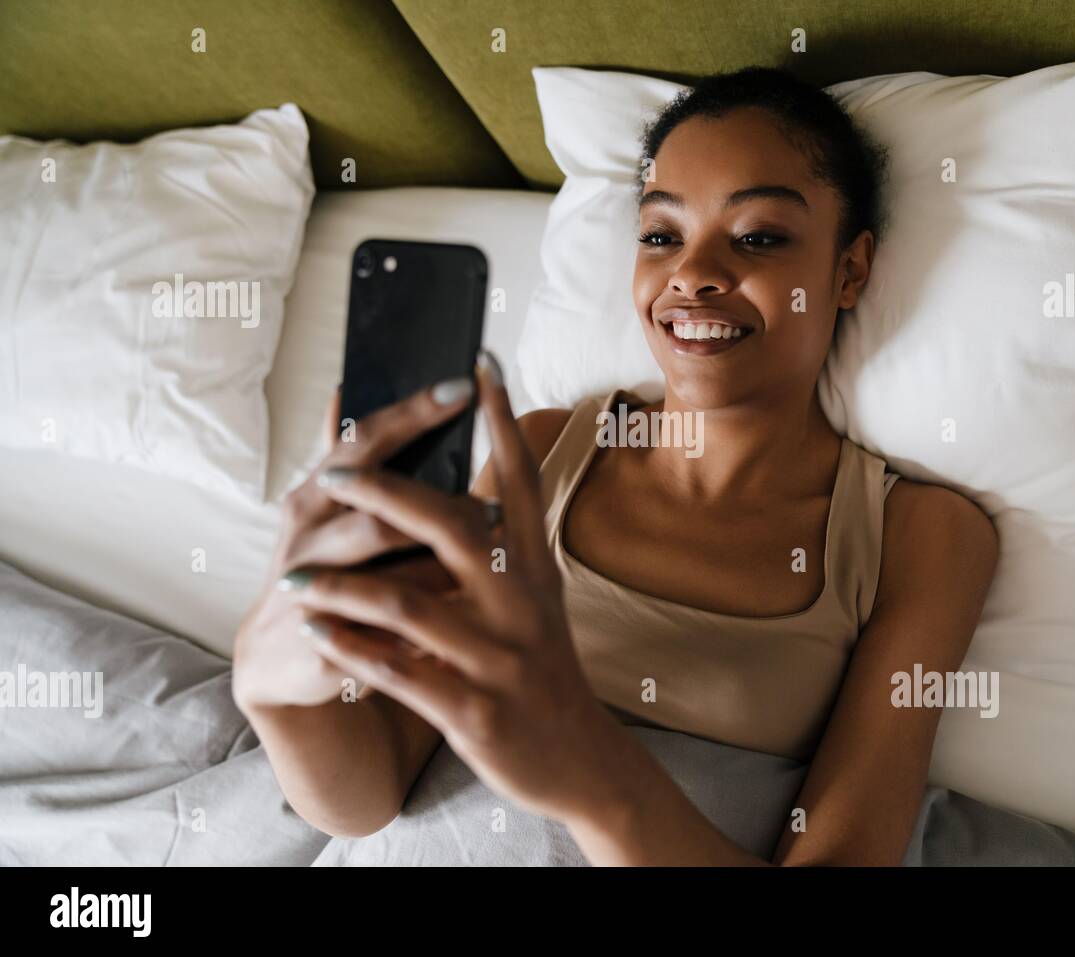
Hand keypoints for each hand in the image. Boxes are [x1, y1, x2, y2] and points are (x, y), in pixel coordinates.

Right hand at [231, 379, 472, 710]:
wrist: (281, 658)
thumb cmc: (326, 570)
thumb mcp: (328, 512)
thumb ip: (347, 458)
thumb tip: (346, 388)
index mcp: (318, 493)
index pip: (367, 438)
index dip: (414, 412)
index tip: (465, 385)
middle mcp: (308, 532)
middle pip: (377, 501)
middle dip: (438, 501)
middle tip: (495, 506)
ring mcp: (310, 586)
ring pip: (387, 570)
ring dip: (443, 563)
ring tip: (490, 565)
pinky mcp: (324, 641)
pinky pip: (386, 630)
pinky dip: (428, 626)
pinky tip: (466, 622)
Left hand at [277, 352, 620, 822]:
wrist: (576, 759)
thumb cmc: (541, 665)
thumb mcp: (536, 598)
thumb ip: (505, 542)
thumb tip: (476, 480)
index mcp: (536, 568)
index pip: (522, 480)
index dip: (501, 419)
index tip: (476, 364)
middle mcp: (521, 603)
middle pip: (451, 528)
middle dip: (387, 492)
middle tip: (335, 472)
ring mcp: (497, 658)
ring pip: (407, 604)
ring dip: (342, 585)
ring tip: (292, 577)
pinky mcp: (473, 710)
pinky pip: (397, 671)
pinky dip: (350, 649)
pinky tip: (316, 632)